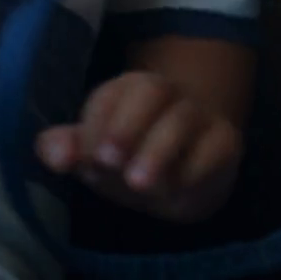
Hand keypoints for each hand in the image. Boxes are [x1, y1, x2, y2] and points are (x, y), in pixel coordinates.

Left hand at [34, 70, 241, 222]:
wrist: (182, 177)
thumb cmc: (125, 157)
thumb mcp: (90, 154)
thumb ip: (62, 150)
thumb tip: (55, 158)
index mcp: (125, 89)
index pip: (110, 94)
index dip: (96, 124)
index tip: (86, 158)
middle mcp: (164, 93)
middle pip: (151, 90)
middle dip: (126, 126)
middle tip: (107, 162)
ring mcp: (198, 114)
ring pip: (183, 118)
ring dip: (157, 151)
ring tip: (137, 184)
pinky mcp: (225, 141)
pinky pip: (216, 147)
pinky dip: (195, 168)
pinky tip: (175, 191)